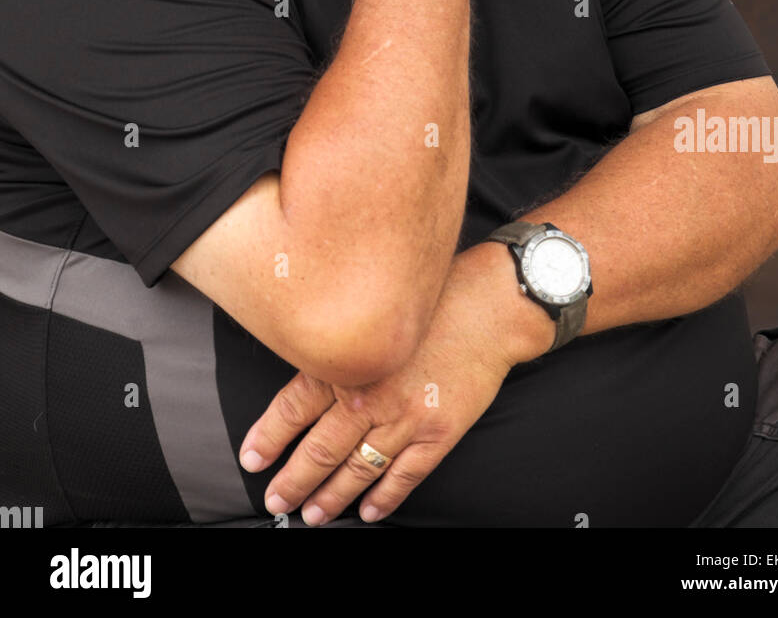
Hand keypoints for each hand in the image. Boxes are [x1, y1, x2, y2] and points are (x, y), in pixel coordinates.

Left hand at [238, 245, 536, 524]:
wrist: (489, 307)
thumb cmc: (433, 301)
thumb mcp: (374, 313)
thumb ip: (340, 343)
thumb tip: (306, 362)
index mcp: (349, 362)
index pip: (293, 408)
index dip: (269, 437)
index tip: (253, 458)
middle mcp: (370, 395)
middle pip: (320, 449)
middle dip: (294, 480)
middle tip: (277, 498)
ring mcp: (405, 418)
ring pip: (357, 470)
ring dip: (331, 497)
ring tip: (313, 514)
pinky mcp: (438, 433)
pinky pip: (404, 476)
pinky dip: (384, 498)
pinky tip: (369, 511)